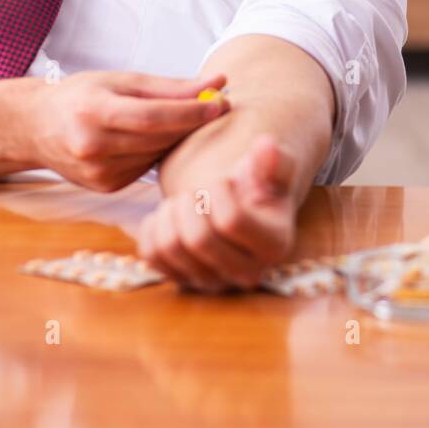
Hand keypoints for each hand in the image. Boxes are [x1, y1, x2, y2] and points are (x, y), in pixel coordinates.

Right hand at [28, 69, 229, 191]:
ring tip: (182, 118)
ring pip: (157, 156)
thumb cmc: (81, 96)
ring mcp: (99, 173)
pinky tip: (150, 140)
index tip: (221, 101)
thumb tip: (218, 82)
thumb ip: (169, 86)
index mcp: (93, 112)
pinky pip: (147, 169)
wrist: (36, 128)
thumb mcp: (120, 81)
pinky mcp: (106, 188)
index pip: (153, 117)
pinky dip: (156, 153)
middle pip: (159, 138)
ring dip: (176, 138)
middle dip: (192, 123)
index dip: (191, 111)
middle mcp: (93, 147)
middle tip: (217, 105)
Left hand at [138, 133, 297, 292]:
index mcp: (274, 245)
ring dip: (170, 213)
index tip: (221, 181)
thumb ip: (276, 159)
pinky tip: (169, 214)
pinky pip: (152, 256)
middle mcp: (246, 274)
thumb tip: (267, 146)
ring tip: (183, 200)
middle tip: (197, 190)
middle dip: (191, 202)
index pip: (231, 221)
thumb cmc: (257, 183)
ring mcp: (212, 281)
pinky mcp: (183, 280)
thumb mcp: (273, 169)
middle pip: (199, 239)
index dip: (217, 190)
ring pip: (171, 248)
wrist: (237, 203)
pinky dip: (153, 227)